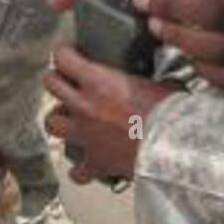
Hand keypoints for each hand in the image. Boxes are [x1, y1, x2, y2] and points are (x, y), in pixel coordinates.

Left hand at [42, 46, 178, 183]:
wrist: (173, 150)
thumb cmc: (170, 115)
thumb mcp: (162, 84)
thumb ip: (150, 80)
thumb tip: (161, 79)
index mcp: (99, 81)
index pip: (63, 58)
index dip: (64, 53)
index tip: (70, 53)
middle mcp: (85, 105)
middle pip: (50, 84)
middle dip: (56, 79)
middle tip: (66, 80)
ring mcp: (85, 135)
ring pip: (51, 123)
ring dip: (59, 119)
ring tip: (69, 119)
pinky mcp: (95, 162)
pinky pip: (77, 171)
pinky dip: (80, 169)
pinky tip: (85, 166)